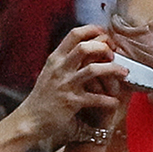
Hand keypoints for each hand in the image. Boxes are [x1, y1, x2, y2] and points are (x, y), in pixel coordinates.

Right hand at [19, 28, 121, 143]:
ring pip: (93, 69)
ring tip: (124, 72)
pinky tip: (114, 101)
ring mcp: (65, 85)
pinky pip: (96, 98)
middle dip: (104, 47)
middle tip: (113, 54)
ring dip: (112, 69)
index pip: (75, 34)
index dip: (94, 31)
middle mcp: (60, 69)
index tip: (106, 36)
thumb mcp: (50, 73)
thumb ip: (66, 61)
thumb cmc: (42, 98)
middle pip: (85, 47)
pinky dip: (108, 100)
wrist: (28, 121)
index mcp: (55, 59)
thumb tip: (86, 50)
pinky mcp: (71, 102)